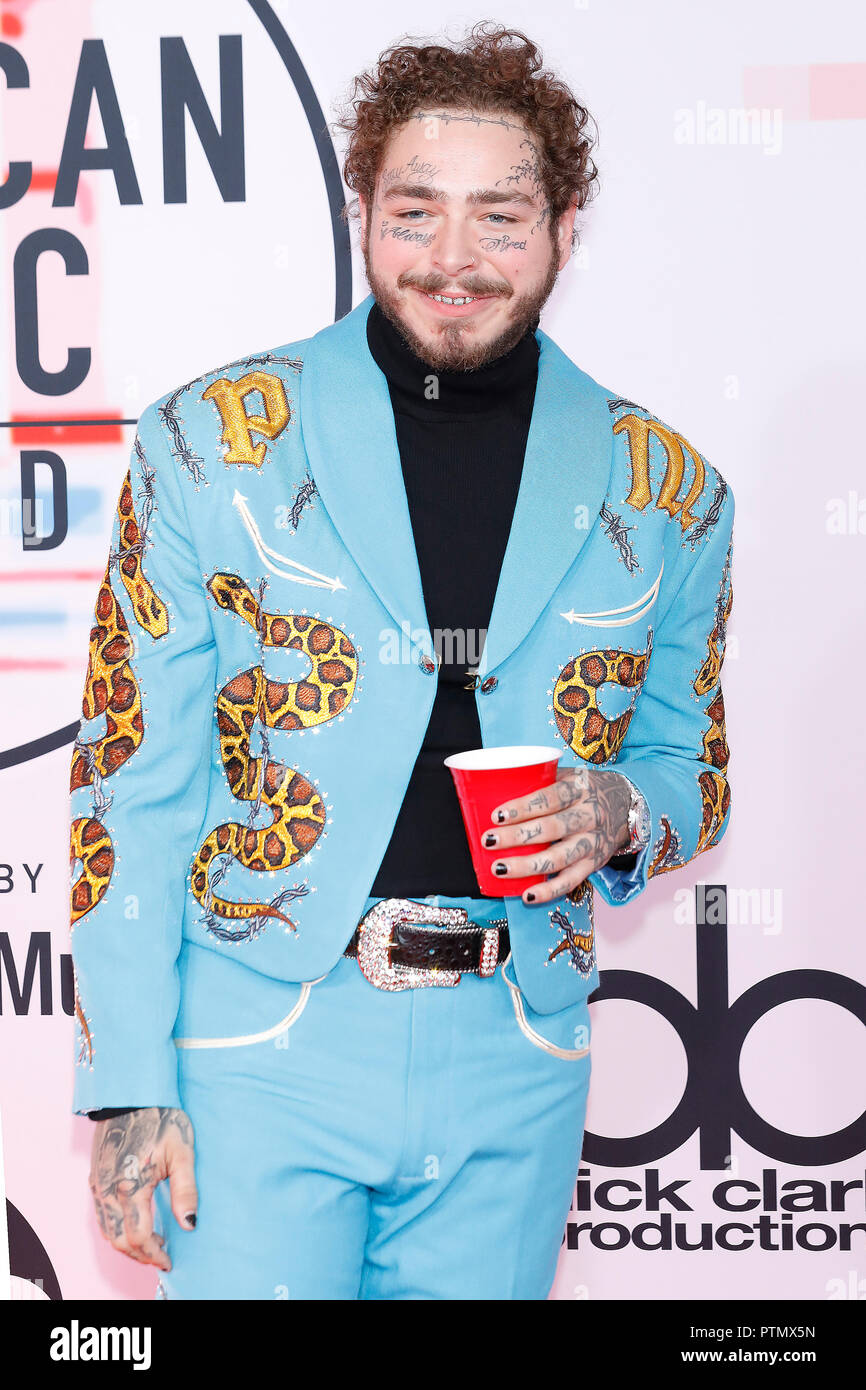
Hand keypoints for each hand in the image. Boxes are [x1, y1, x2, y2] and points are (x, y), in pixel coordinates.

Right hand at [89, 1107, 196, 1269]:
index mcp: (130, 1185)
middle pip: (119, 1240)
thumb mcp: (182, 1151)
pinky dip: (116, 1228)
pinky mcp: (94, 1178)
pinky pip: (101, 1215)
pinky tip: (135, 1223)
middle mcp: (107, 1189)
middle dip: (140, 1254)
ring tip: (152, 1243)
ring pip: (107, 1230)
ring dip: (127, 1243)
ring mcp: (97, 1184)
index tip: (169, 1261)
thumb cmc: (161, 1118)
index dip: (154, 1255)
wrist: (133, 1094)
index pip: (138, 1237)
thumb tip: (190, 1223)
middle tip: (162, 1256)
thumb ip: (186, 1190)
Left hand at [480, 766, 631, 904]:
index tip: (496, 816)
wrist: (625, 805)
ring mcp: (592, 842)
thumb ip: (539, 781)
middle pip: (551, 828)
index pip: (550, 798)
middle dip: (517, 836)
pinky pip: (571, 880)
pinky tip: (527, 895)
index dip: (522, 807)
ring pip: (559, 857)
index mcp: (579, 788)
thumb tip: (493, 787)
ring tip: (499, 868)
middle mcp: (589, 815)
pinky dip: (549, 890)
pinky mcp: (594, 863)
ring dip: (527, 865)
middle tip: (490, 840)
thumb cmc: (583, 790)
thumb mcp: (568, 776)